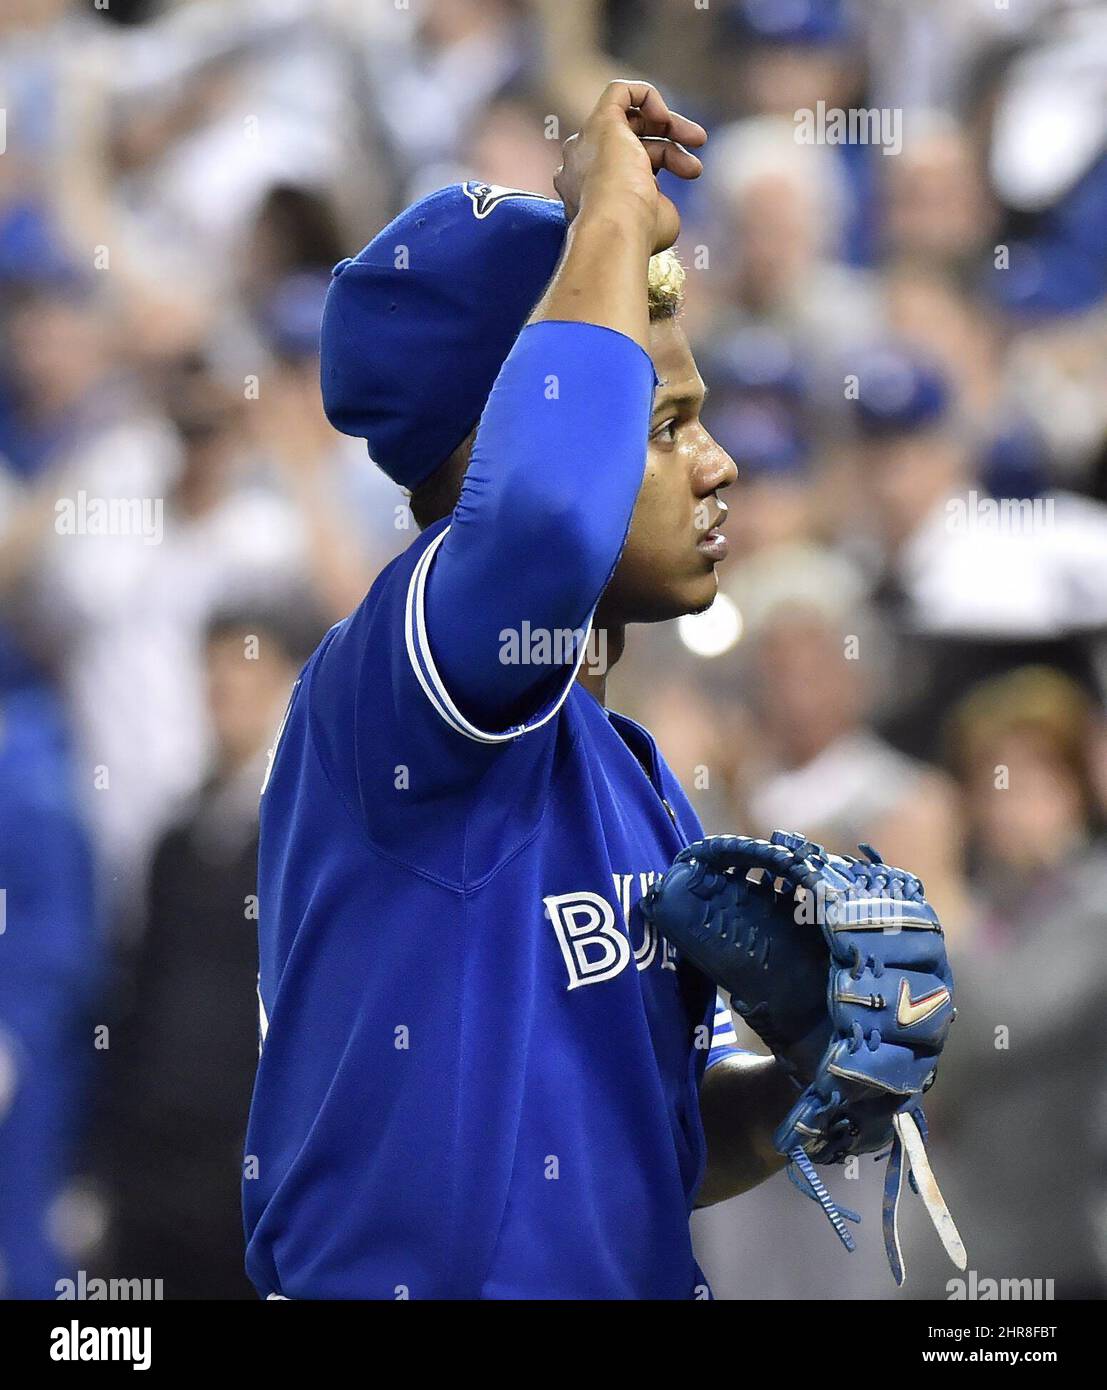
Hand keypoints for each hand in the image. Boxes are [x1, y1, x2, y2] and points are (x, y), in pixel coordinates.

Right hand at [554, 81, 705, 254]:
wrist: (616, 226)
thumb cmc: (634, 233)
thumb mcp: (653, 221)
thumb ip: (656, 208)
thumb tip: (660, 205)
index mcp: (587, 195)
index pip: (624, 171)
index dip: (658, 172)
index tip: (685, 179)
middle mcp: (580, 167)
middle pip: (630, 145)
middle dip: (668, 150)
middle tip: (695, 168)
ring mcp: (587, 143)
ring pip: (631, 120)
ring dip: (671, 126)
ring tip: (699, 140)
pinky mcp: (600, 121)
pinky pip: (619, 92)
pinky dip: (646, 95)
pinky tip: (664, 117)